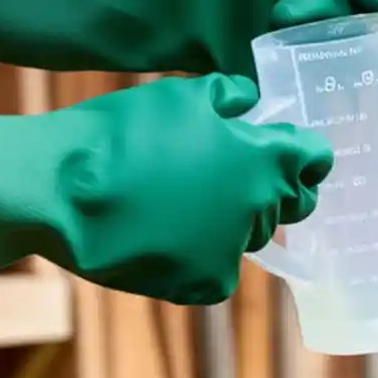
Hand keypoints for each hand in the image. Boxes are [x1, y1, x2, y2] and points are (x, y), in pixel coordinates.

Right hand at [0, 73, 330, 303]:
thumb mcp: (181, 94)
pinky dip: (199, 254)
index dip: (304, 152)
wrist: (63, 190)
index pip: (314, 158)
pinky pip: (216, 268)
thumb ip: (229, 97)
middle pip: (288, 202)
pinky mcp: (202, 284)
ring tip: (188, 199)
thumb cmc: (122, 131)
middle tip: (233, 173)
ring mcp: (231, 250)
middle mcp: (257, 207)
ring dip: (233, 219)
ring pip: (250, 235)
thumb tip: (249, 102)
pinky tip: (165, 233)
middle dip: (270, 186)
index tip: (291, 149)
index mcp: (262, 158)